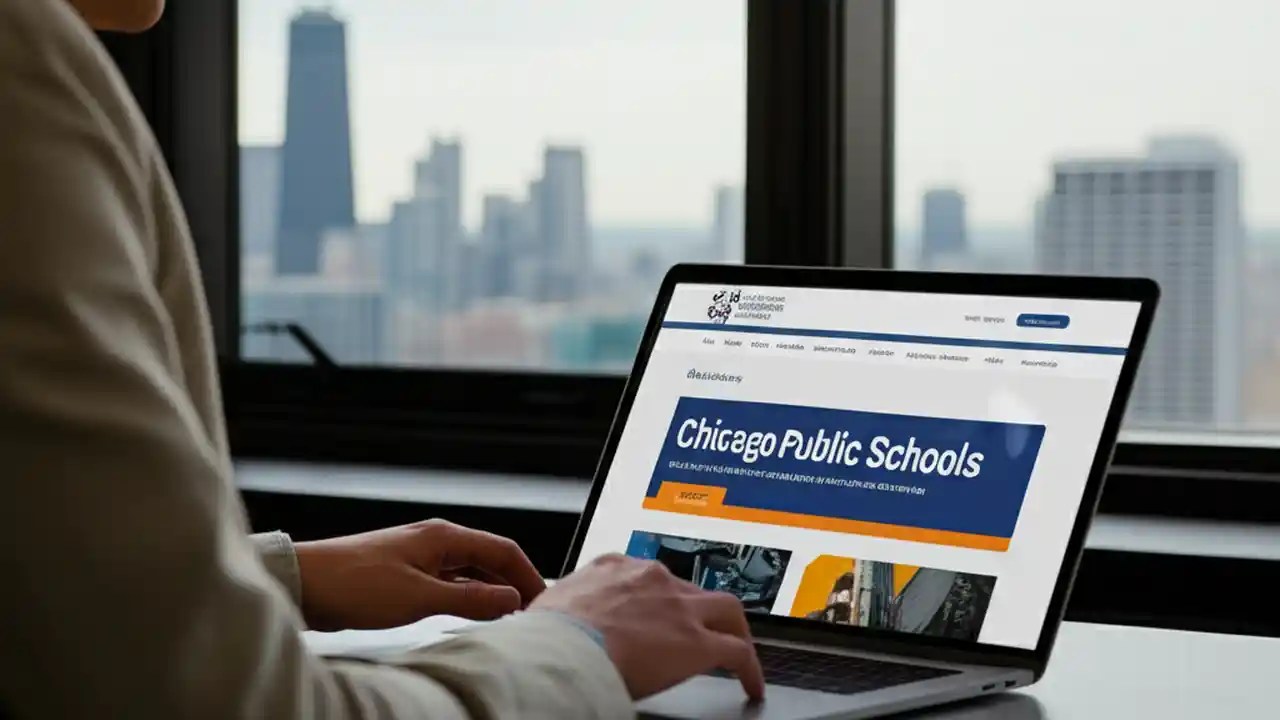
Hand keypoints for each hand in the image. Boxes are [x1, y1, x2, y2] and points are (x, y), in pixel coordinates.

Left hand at [294, 520, 544, 630]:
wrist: (303, 583)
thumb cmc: (354, 585)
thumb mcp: (418, 598)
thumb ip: (470, 599)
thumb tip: (511, 599)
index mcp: (443, 537)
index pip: (503, 550)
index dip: (528, 575)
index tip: (545, 602)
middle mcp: (435, 541)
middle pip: (489, 558)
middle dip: (513, 583)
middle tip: (531, 614)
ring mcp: (419, 556)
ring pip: (469, 571)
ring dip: (491, 591)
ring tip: (507, 618)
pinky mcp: (404, 574)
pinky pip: (449, 582)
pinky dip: (467, 596)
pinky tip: (470, 614)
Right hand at [531, 554, 764, 701]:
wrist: (560, 650)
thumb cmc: (546, 635)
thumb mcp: (550, 608)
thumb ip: (564, 608)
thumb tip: (550, 623)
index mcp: (612, 567)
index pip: (644, 574)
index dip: (655, 595)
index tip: (657, 610)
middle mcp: (650, 577)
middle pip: (688, 588)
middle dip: (697, 607)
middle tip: (702, 628)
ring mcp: (678, 607)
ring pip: (724, 609)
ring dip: (732, 628)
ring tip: (738, 650)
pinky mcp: (697, 642)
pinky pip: (737, 651)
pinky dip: (749, 666)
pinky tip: (751, 684)